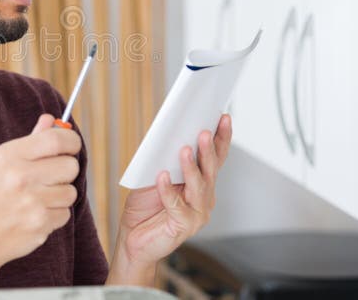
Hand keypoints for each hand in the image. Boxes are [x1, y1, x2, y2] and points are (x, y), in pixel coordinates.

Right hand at [0, 113, 81, 266]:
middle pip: (70, 165)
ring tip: (39, 198)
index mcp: (10, 156)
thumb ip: (30, 140)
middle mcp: (21, 176)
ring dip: (60, 195)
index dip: (71, 141)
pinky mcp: (40, 223)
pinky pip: (65, 213)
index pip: (56, 139)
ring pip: (71, 191)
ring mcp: (31, 201)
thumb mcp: (2, 161)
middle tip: (51, 177)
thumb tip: (51, 119)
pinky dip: (54, 215)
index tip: (71, 147)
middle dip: (65, 171)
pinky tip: (36, 214)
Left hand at [110, 114, 231, 277]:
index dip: (221, 138)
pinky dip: (168, 190)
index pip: (216, 158)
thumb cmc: (145, 207)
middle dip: (209, 149)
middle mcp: (204, 198)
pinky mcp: (183, 226)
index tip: (223, 117)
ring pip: (198, 186)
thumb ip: (166, 161)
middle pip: (211, 170)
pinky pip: (176, 204)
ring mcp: (197, 213)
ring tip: (185, 149)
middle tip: (204, 131)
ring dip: (192, 166)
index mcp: (201, 184)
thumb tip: (168, 136)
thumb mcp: (155, 177)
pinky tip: (161, 176)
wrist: (133, 240)